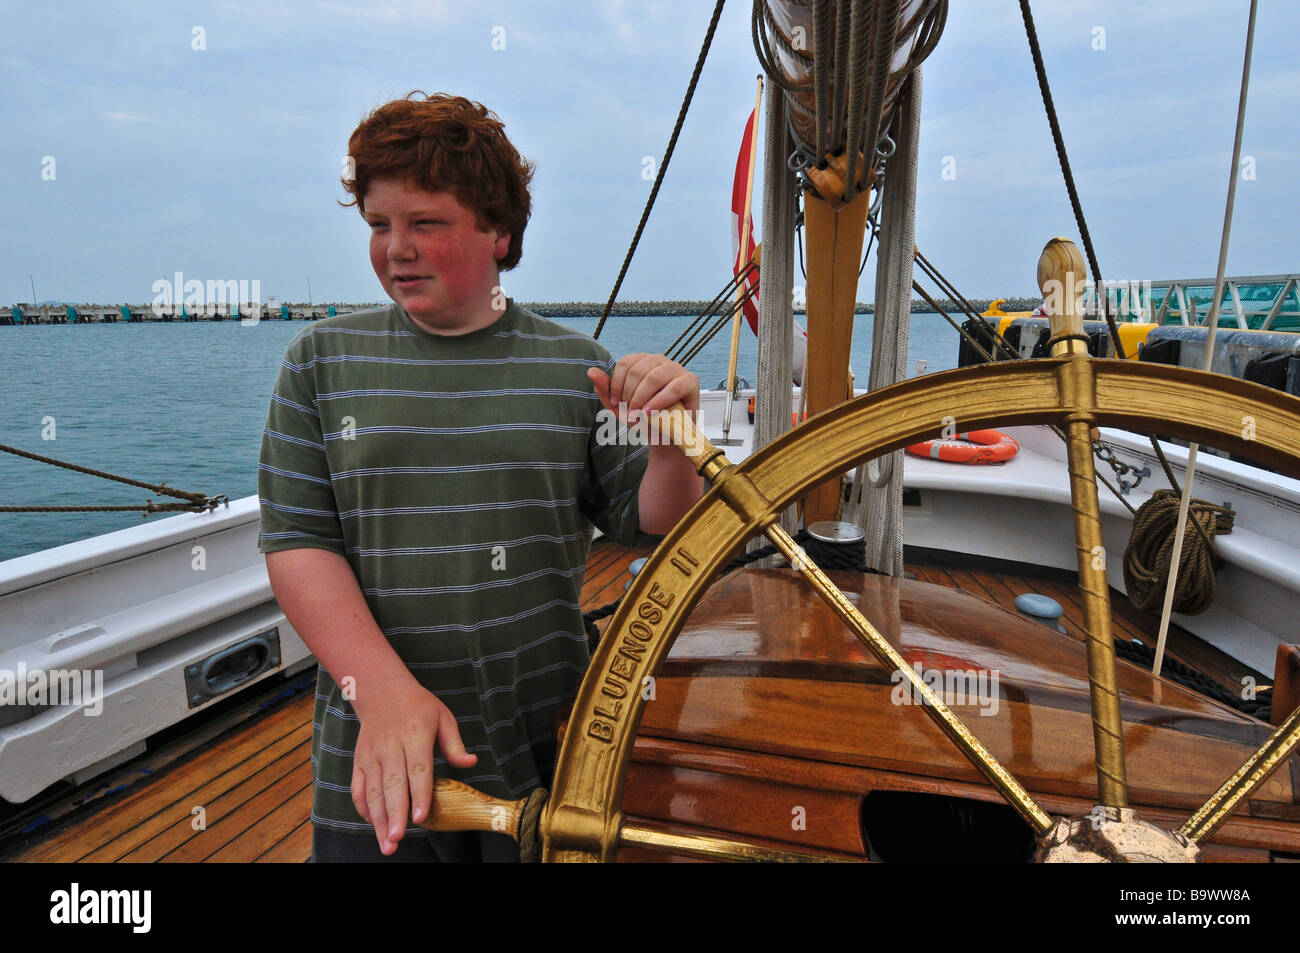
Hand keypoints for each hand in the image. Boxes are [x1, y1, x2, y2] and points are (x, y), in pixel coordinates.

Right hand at [350, 677, 476, 854]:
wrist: (381, 691)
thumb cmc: (418, 706)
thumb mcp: (443, 717)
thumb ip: (455, 745)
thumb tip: (471, 763)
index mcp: (415, 735)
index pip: (418, 768)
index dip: (419, 794)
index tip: (420, 817)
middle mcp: (390, 747)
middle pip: (393, 785)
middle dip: (394, 815)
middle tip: (397, 839)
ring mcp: (372, 755)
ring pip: (373, 791)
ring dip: (378, 820)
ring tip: (387, 843)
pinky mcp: (359, 761)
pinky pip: (358, 788)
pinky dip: (364, 808)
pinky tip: (373, 824)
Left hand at [587, 353, 699, 418]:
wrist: (663, 437)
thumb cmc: (643, 419)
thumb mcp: (619, 407)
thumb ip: (605, 390)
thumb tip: (590, 371)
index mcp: (643, 361)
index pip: (626, 363)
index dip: (616, 385)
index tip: (616, 404)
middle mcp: (660, 361)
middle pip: (637, 370)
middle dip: (628, 395)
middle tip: (628, 413)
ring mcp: (676, 369)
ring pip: (653, 377)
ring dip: (641, 399)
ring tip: (638, 415)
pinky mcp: (690, 381)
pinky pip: (673, 388)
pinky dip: (658, 402)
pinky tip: (649, 413)